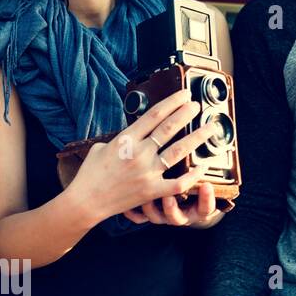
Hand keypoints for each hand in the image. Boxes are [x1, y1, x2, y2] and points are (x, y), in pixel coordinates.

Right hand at [68, 90, 221, 224]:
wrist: (85, 201)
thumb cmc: (90, 175)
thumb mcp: (101, 147)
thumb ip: (120, 138)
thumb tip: (134, 133)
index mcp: (126, 139)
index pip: (154, 114)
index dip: (172, 102)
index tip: (184, 95)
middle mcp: (139, 154)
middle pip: (169, 128)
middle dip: (186, 113)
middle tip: (197, 105)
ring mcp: (147, 172)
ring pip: (179, 151)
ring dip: (197, 137)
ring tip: (209, 128)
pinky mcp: (151, 191)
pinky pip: (178, 183)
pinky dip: (192, 176)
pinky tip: (202, 167)